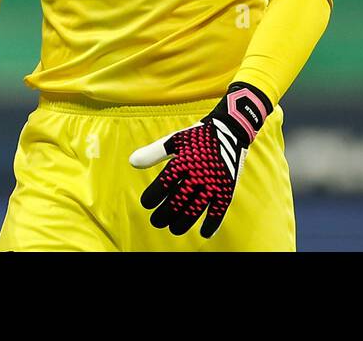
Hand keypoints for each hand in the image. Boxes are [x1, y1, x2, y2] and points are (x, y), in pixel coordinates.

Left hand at [129, 82, 271, 238]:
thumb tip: (132, 162)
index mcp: (183, 161)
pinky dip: (212, 224)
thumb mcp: (175, 140)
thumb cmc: (198, 137)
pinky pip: (219, 210)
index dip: (151, 198)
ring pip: (195, 210)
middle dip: (163, 215)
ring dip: (182, 223)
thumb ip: (153, 152)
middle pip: (177, 202)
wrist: (230, 130)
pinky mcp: (227, 188)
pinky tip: (204, 233)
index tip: (147, 203)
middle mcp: (198, 174)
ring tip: (173, 228)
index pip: (163, 186)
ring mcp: (213, 183)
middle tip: (156, 221)